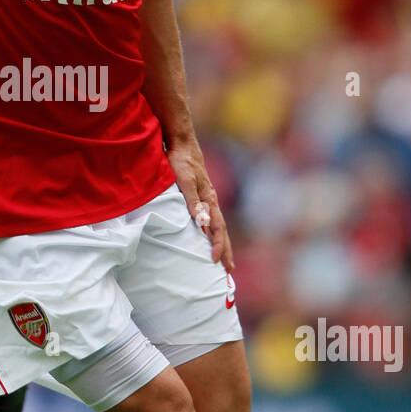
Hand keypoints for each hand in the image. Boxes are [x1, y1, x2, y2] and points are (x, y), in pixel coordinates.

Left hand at [166, 138, 234, 272]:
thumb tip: (202, 222)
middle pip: (221, 230)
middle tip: (228, 270)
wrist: (181, 141)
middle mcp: (211, 200)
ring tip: (223, 257)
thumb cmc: (181, 160)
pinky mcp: (200, 194)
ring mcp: (207, 197)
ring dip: (220, 242)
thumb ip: (192, 200)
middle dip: (225, 250)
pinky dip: (212, 231)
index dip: (217, 245)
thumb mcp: (184, 180)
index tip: (215, 261)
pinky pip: (210, 218)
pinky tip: (208, 235)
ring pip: (217, 225)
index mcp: (209, 199)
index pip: (217, 228)